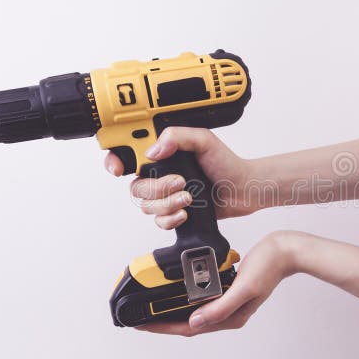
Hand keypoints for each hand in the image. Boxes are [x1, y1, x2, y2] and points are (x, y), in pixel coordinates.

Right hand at [103, 126, 255, 228]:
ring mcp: (166, 194)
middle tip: (180, 182)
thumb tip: (153, 150)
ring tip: (189, 197)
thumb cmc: (225, 163)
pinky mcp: (175, 212)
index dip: (115, 161)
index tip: (118, 168)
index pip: (128, 155)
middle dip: (156, 188)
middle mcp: (160, 174)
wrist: (243, 189)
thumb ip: (178, 137)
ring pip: (146, 206)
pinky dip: (171, 218)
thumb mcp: (203, 140)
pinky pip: (159, 221)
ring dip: (167, 203)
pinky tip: (186, 213)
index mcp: (163, 153)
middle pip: (136, 186)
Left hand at [134, 231, 303, 335]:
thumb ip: (221, 306)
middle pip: (188, 324)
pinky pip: (201, 301)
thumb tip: (195, 322)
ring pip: (193, 313)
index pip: (190, 329)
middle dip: (163, 323)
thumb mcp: (244, 287)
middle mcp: (228, 315)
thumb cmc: (268, 267)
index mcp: (232, 318)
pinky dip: (185, 300)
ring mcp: (228, 304)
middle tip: (139, 320)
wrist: (284, 251)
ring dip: (172, 313)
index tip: (143, 325)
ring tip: (151, 310)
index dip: (164, 327)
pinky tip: (175, 294)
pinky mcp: (228, 292)